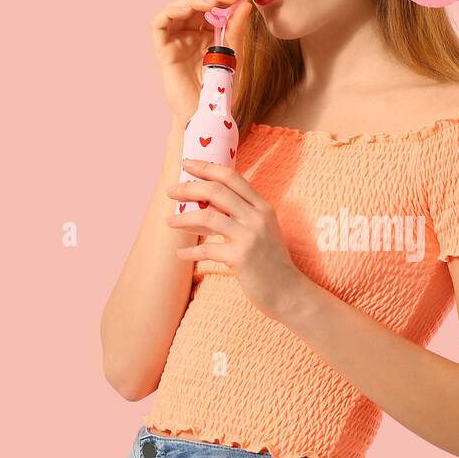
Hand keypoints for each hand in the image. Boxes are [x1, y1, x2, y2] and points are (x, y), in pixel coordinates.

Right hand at [150, 0, 255, 125]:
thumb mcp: (234, 57)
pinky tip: (190, 10)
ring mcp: (177, 42)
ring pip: (179, 8)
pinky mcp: (163, 51)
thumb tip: (246, 5)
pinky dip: (173, 11)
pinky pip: (160, 23)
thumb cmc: (220, 92)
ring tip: (212, 3)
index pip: (215, 8)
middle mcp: (191, 35)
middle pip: (197, 4)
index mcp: (209, 36)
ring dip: (195, 0)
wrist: (207, 116)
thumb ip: (237, 31)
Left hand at [165, 157, 304, 321]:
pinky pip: (207, 249)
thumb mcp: (262, 230)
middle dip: (188, 188)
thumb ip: (241, 214)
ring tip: (169, 222)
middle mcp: (257, 217)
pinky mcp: (240, 257)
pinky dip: (191, 251)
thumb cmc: (271, 263)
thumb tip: (205, 204)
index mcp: (262, 207)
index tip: (186, 164)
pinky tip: (181, 254)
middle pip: (216, 191)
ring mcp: (249, 236)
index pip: (232, 177)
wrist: (289, 293)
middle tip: (169, 191)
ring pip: (208, 217)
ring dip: (183, 218)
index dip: (207, 167)